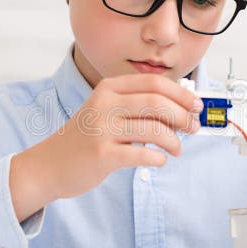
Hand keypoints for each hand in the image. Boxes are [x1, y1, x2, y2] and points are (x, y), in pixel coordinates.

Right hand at [10, 73, 202, 220]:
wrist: (50, 164)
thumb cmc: (86, 138)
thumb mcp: (107, 111)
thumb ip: (137, 106)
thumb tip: (181, 109)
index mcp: (109, 88)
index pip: (154, 83)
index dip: (181, 93)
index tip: (196, 105)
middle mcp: (104, 104)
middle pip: (157, 102)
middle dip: (183, 116)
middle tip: (193, 128)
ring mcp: (101, 129)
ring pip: (154, 129)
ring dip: (174, 141)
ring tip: (176, 150)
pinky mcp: (101, 154)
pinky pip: (142, 155)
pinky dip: (158, 159)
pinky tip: (158, 160)